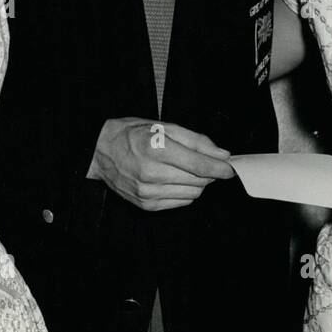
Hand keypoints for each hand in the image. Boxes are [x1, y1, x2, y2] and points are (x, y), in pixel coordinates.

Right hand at [87, 118, 235, 210]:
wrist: (101, 152)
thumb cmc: (132, 134)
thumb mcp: (164, 126)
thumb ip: (195, 140)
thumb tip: (221, 154)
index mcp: (156, 149)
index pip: (199, 164)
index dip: (220, 168)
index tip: (230, 168)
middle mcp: (151, 173)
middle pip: (199, 180)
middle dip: (209, 172)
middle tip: (205, 162)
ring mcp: (147, 192)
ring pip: (192, 194)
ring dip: (197, 182)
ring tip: (184, 168)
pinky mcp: (146, 205)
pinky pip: (180, 202)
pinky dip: (185, 191)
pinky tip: (174, 179)